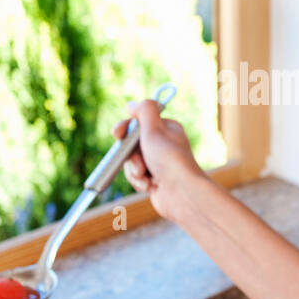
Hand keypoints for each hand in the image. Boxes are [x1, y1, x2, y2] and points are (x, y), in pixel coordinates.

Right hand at [113, 100, 206, 221]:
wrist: (181, 193)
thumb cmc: (169, 159)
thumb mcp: (155, 128)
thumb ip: (144, 110)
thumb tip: (131, 105)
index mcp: (166, 129)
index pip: (139, 123)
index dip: (125, 128)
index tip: (117, 134)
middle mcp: (163, 145)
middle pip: (131, 144)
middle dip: (130, 155)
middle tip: (138, 162)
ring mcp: (158, 163)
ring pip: (131, 162)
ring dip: (134, 170)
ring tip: (146, 176)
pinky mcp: (154, 180)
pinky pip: (136, 177)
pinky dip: (139, 181)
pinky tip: (150, 186)